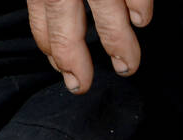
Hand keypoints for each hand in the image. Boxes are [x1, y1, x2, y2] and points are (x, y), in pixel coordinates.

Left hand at [26, 0, 153, 93]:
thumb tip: (61, 17)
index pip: (41, 22)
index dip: (50, 49)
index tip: (61, 66)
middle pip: (65, 32)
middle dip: (74, 63)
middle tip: (81, 84)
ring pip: (108, 22)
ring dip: (119, 48)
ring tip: (127, 65)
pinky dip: (140, 12)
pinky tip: (140, 20)